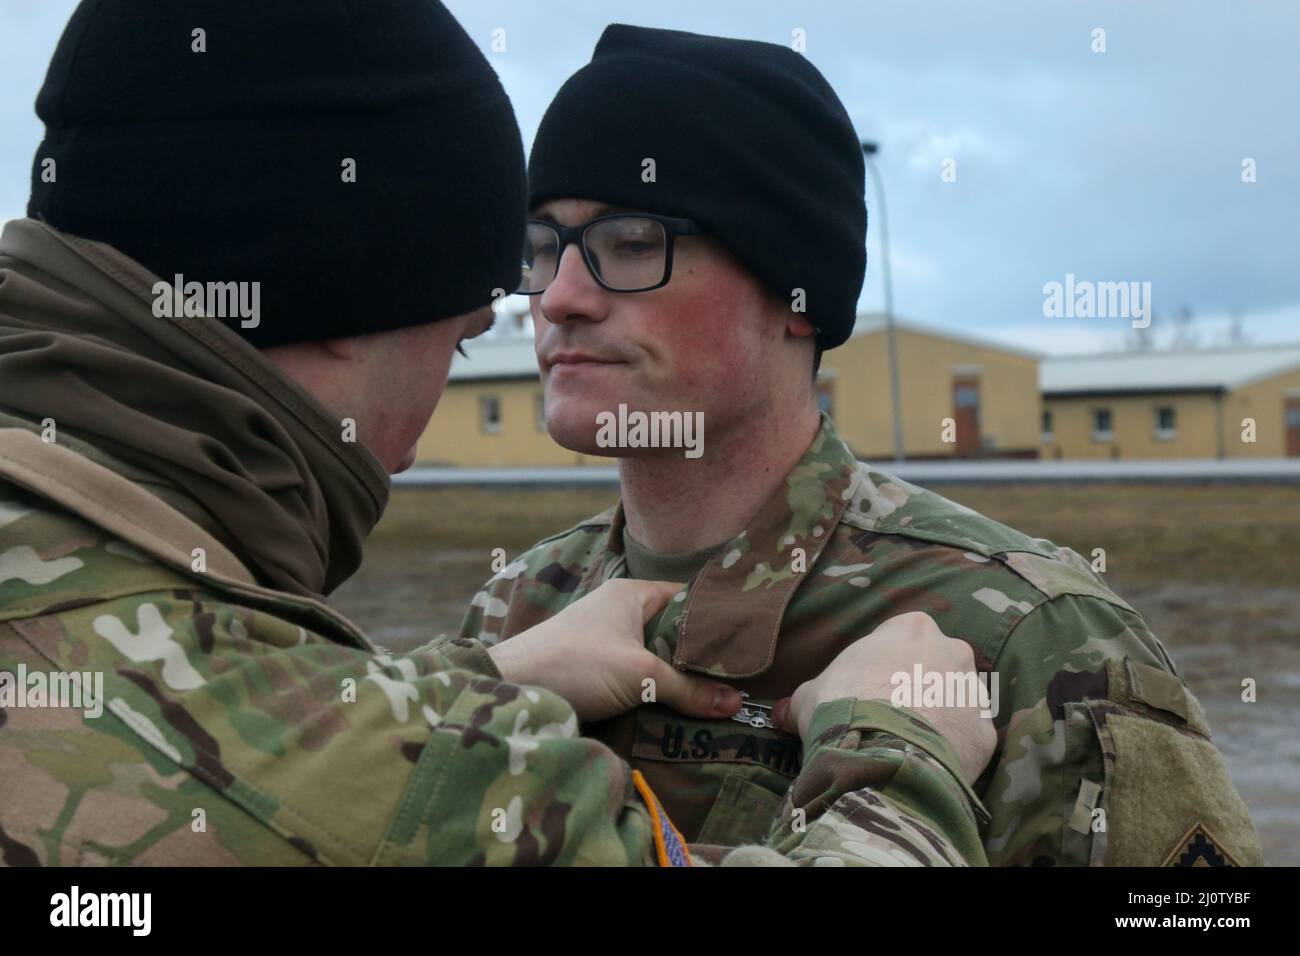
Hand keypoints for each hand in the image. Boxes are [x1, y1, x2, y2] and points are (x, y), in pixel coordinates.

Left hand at [488, 579, 742, 721]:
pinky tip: (676, 707)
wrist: (512, 690)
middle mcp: (619, 611)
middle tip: (740, 675)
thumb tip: (736, 703)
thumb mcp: (641, 675)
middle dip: (699, 655)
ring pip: (654, 656)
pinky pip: (636, 675)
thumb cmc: (576, 665)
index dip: (717, 616)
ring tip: (716, 695)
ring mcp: (605, 641)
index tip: (750, 639)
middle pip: (673, 630)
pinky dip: (654, 690)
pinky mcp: (595, 670)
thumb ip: (689, 688)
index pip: (687, 596)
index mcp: (631, 593)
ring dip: (676, 677)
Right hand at [773, 611, 996, 782]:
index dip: (879, 666)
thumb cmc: (843, 706)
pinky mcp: (985, 734)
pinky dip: (950, 751)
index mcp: (911, 628)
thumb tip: (781, 712)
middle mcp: (952, 650)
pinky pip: (967, 740)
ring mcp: (973, 692)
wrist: (880, 752)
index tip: (864, 689)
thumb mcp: (809, 695)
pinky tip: (925, 765)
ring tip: (906, 745)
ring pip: (956, 702)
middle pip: (935, 665)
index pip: (898, 640)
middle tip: (887, 716)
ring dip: (937, 717)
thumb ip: (803, 698)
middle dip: (916, 687)